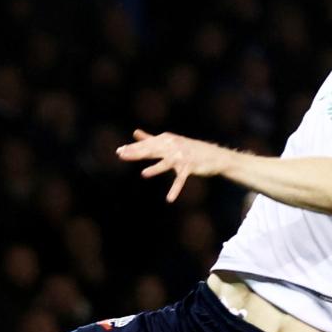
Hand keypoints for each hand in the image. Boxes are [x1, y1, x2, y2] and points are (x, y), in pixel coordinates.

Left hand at [116, 129, 235, 201]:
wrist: (213, 155)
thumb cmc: (188, 148)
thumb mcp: (168, 142)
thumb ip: (150, 138)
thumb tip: (134, 132)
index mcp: (165, 140)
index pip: (146, 144)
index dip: (133, 148)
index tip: (119, 151)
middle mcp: (172, 146)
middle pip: (152, 151)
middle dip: (137, 153)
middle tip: (122, 155)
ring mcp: (181, 157)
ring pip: (166, 164)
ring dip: (156, 169)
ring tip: (144, 174)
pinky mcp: (189, 167)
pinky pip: (181, 180)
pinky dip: (175, 189)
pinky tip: (169, 199)